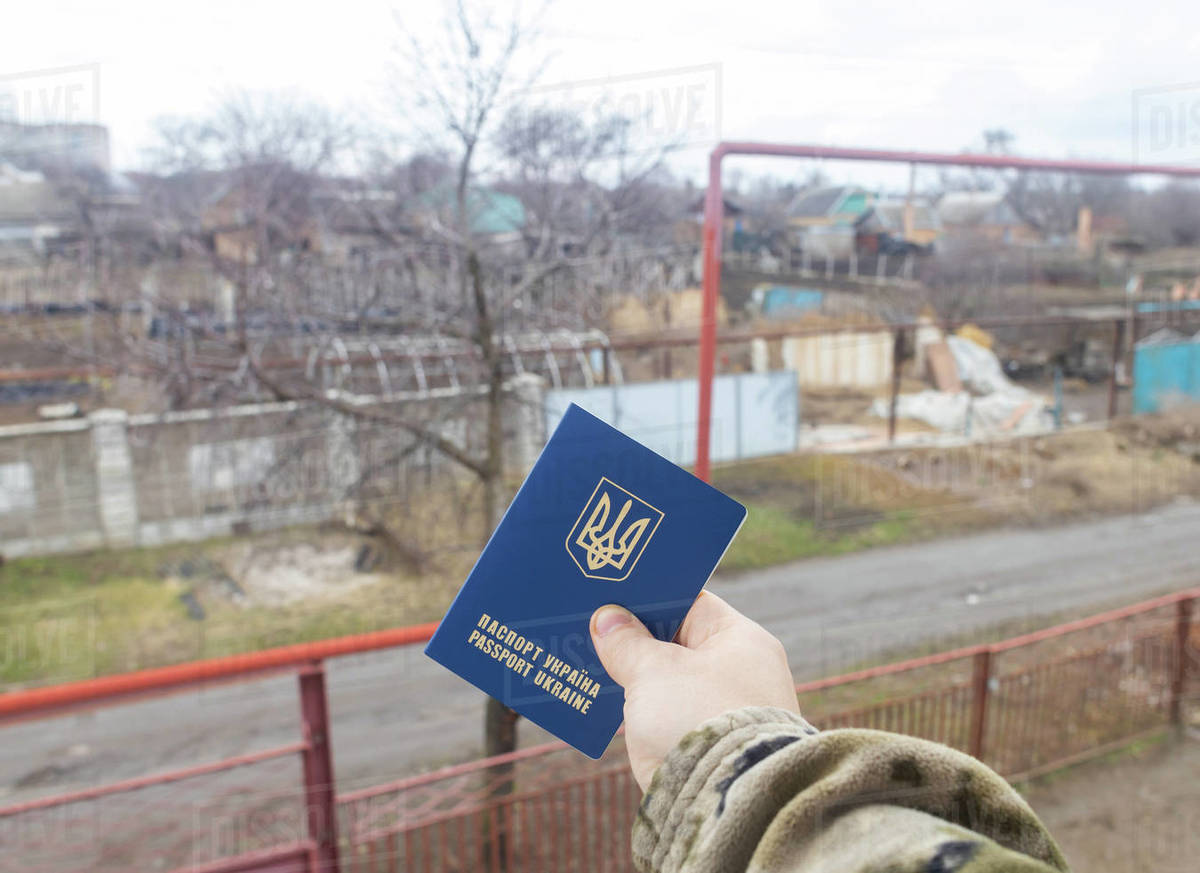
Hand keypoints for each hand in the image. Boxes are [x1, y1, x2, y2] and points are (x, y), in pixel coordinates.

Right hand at [589, 591, 800, 790]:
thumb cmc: (696, 720)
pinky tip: (604, 703)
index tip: (609, 591)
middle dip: (634, 637)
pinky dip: (641, 709)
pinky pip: (668, 715)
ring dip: (633, 676)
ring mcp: (726, 710)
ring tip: (586, 662)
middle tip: (587, 625)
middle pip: (678, 642)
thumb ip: (627, 643)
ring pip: (670, 682)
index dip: (648, 595)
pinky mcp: (709, 745)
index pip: (690, 602)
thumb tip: (607, 619)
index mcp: (740, 640)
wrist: (727, 805)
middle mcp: (740, 672)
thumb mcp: (654, 673)